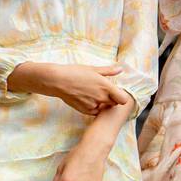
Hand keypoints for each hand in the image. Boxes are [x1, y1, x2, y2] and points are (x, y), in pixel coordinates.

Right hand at [14, 62, 129, 115]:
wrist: (58, 81)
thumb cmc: (75, 72)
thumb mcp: (93, 69)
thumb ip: (109, 71)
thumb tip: (120, 69)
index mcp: (106, 86)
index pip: (123, 99)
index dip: (121, 96)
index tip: (116, 91)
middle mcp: (101, 97)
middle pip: (115, 104)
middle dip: (112, 99)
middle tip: (104, 92)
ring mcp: (93, 105)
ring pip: (104, 108)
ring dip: (102, 103)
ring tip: (93, 94)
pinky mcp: (86, 111)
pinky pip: (95, 112)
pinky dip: (94, 107)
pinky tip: (87, 99)